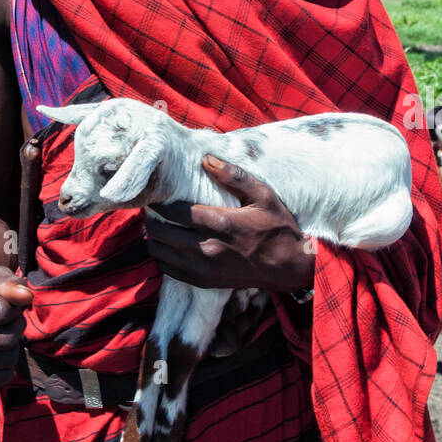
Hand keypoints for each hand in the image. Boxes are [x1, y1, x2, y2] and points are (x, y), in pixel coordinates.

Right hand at [0, 266, 33, 390]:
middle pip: (4, 340)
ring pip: (3, 361)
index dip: (15, 309)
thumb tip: (26, 297)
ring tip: (3, 336)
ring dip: (13, 349)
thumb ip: (11, 284)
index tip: (9, 306)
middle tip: (11, 323)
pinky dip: (5, 369)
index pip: (1, 312)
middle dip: (16, 330)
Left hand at [144, 155, 314, 292]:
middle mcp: (208, 248)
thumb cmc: (277, 227)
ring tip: (157, 224)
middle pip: (162, 233)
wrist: (289, 267)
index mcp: (221, 223)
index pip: (175, 212)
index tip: (154, 194)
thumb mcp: (262, 194)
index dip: (159, 203)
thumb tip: (206, 159)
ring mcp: (205, 268)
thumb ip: (233, 176)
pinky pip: (169, 270)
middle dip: (152, 219)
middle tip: (151, 208)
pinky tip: (168, 245)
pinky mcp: (204, 282)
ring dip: (154, 237)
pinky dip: (162, 257)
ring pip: (161, 252)